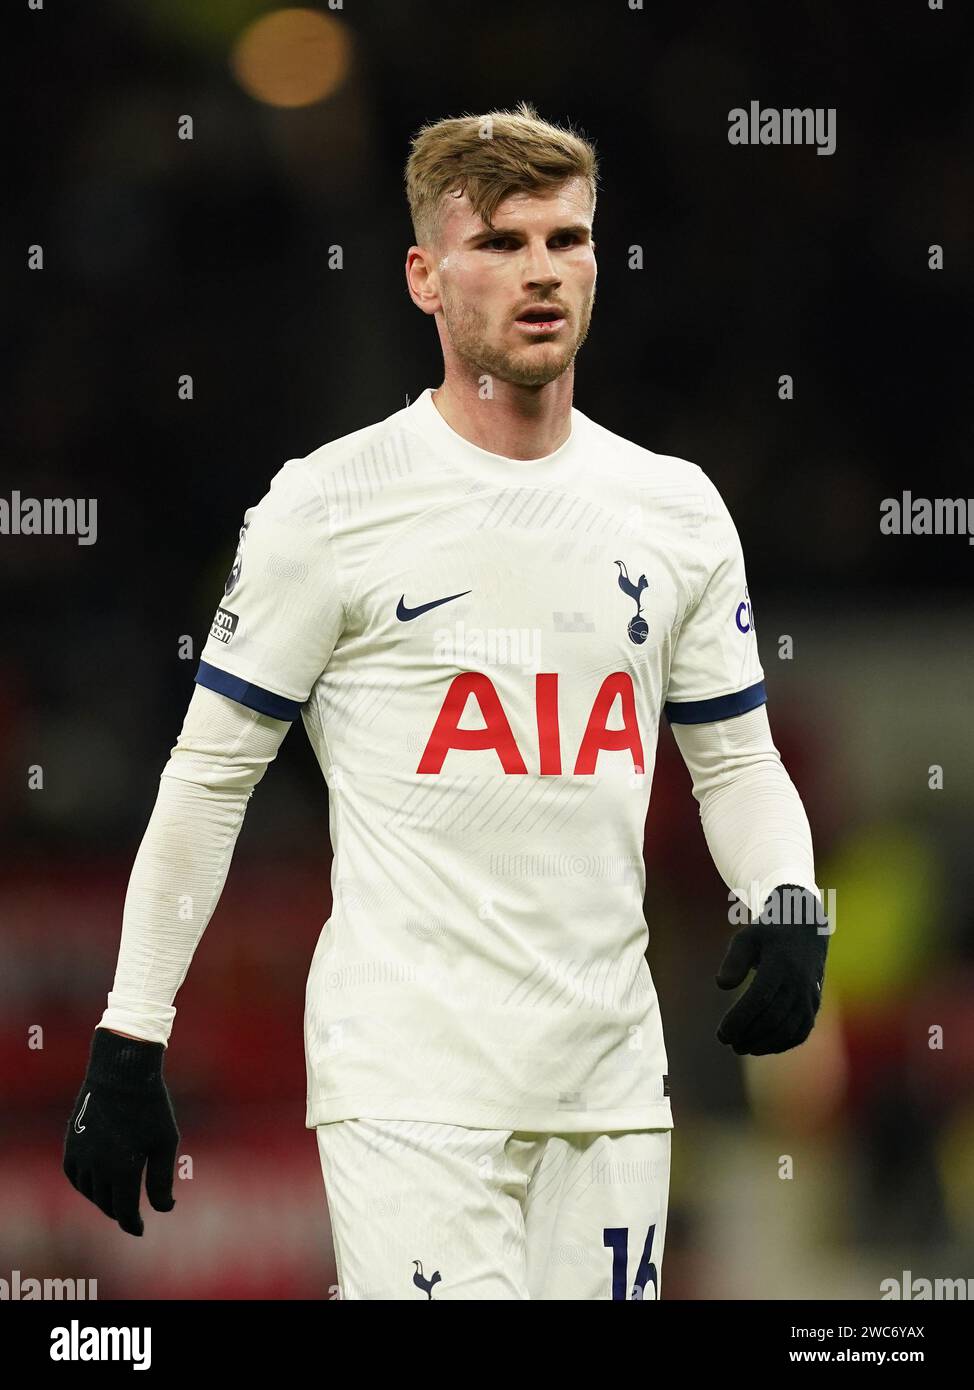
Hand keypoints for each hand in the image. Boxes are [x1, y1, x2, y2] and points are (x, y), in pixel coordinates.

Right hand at [63, 1028, 178, 1236]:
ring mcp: (81, 1156)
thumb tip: (165, 1209)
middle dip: (120, 1212)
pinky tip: (98, 1182)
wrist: (120, 1073)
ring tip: (118, 1197)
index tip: (139, 1229)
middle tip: (131, 1214)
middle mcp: (98, 1168)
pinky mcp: (71, 1145)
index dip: (133, 1224)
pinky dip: (86, 1185)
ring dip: (103, 1199)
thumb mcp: (165, 1142)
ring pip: (90, 1192)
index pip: (125, 1212)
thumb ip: (162, 1180)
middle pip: (107, 1205)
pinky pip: (75, 1176)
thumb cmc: (150, 1107)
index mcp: (123, 1170)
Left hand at [715, 884, 828, 1055]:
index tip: (722, 1033)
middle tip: (726, 1041)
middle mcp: (798, 983)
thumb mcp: (746, 938)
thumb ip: (733, 960)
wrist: (807, 931)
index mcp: (780, 964)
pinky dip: (782, 1044)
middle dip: (747, 1034)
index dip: (740, 1019)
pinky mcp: (814, 1005)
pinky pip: (801, 1032)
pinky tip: (761, 1047)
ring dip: (763, 1043)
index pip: (759, 998)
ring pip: (787, 1029)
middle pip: (772, 1018)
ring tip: (740, 1046)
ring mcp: (809, 996)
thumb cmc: (769, 934)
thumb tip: (722, 985)